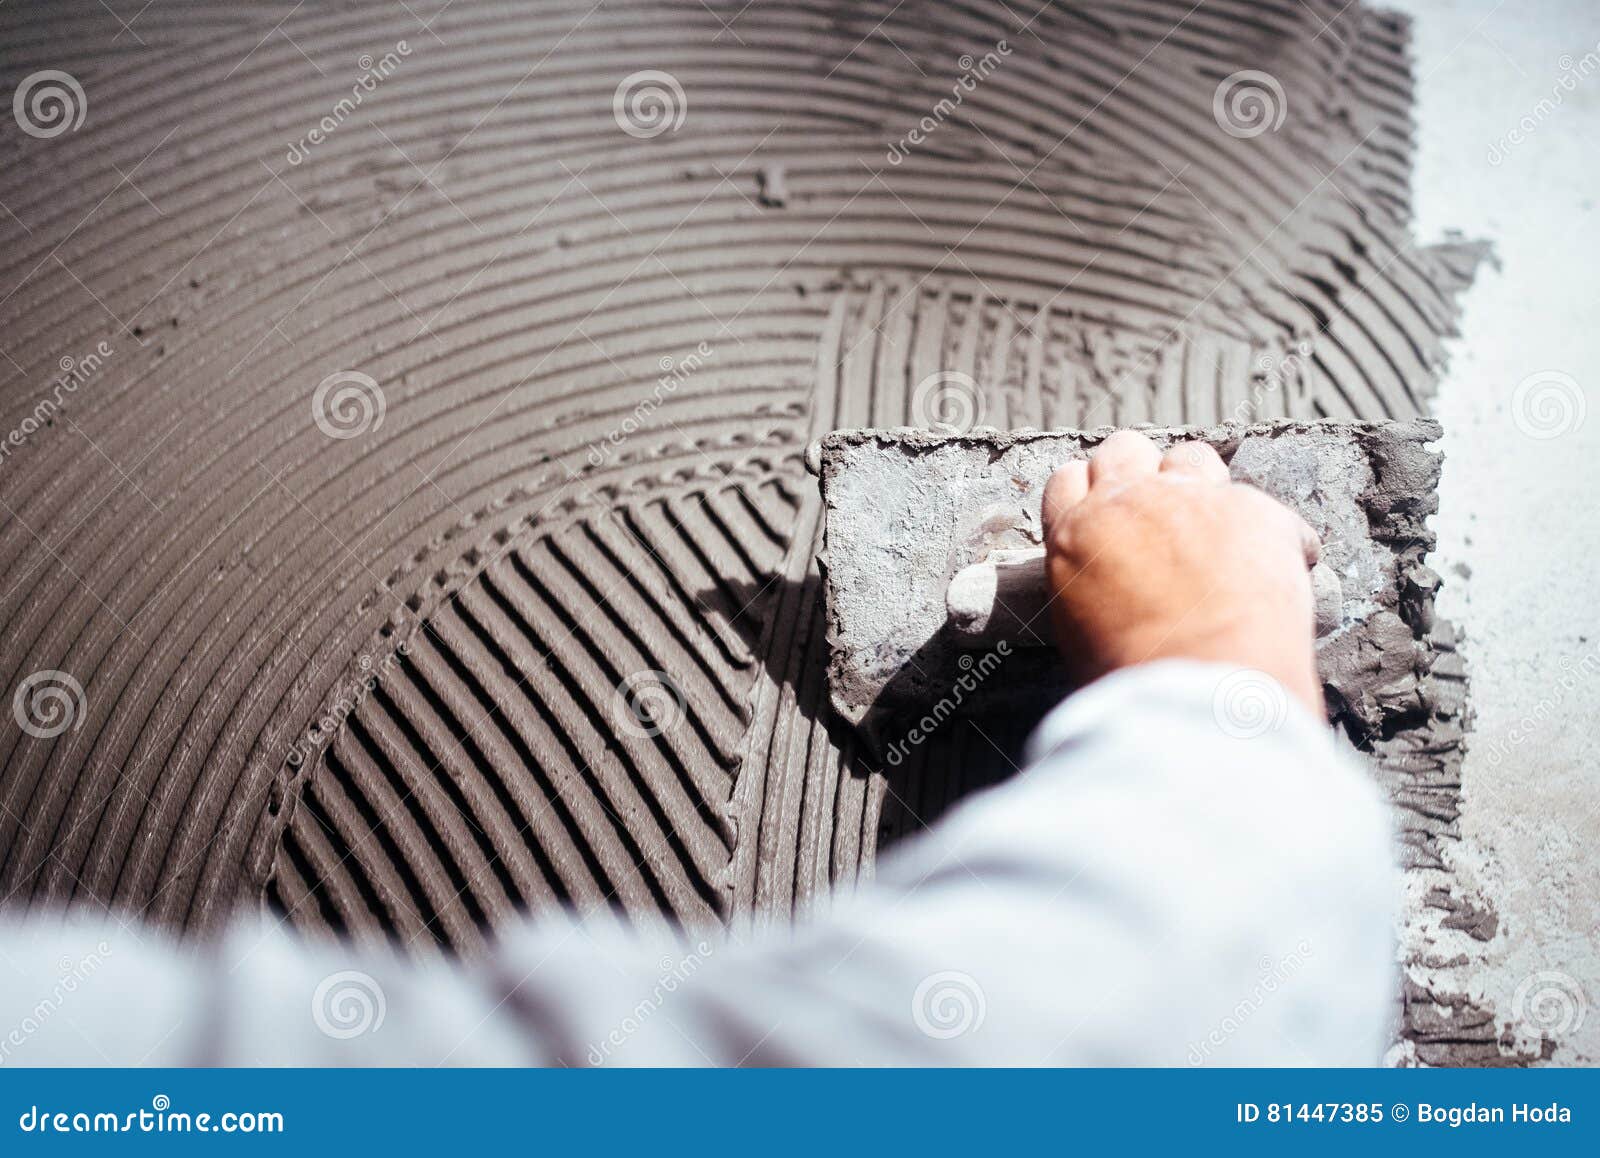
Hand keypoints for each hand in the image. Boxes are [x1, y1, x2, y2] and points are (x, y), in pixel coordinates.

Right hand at [1040, 431, 1322, 714]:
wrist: (1198, 688)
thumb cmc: (1134, 677)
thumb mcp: (1078, 627)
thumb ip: (1087, 581)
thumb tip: (1105, 584)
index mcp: (1075, 533)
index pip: (1068, 480)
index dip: (1090, 495)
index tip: (1106, 516)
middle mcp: (1129, 501)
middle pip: (1124, 449)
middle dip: (1138, 472)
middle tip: (1156, 516)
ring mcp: (1194, 498)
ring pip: (1191, 457)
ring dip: (1199, 484)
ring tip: (1212, 532)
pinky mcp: (1255, 509)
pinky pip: (1267, 508)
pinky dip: (1270, 537)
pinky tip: (1272, 574)